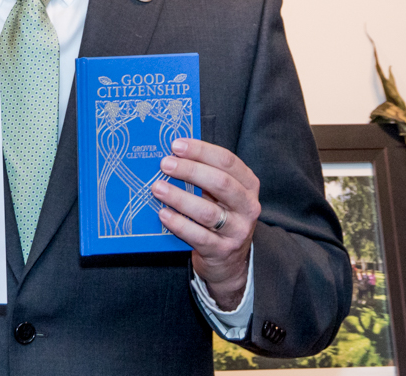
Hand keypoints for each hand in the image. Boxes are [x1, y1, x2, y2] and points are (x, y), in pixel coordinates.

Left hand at [150, 138, 260, 310]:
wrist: (229, 259)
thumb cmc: (218, 214)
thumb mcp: (219, 193)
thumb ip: (203, 173)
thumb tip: (171, 154)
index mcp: (248, 185)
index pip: (227, 161)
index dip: (201, 151)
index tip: (176, 145)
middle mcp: (248, 206)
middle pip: (221, 183)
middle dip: (190, 170)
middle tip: (165, 164)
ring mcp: (237, 230)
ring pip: (208, 212)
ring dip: (179, 198)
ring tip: (157, 188)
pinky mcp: (222, 251)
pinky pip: (198, 236)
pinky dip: (179, 224)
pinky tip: (163, 214)